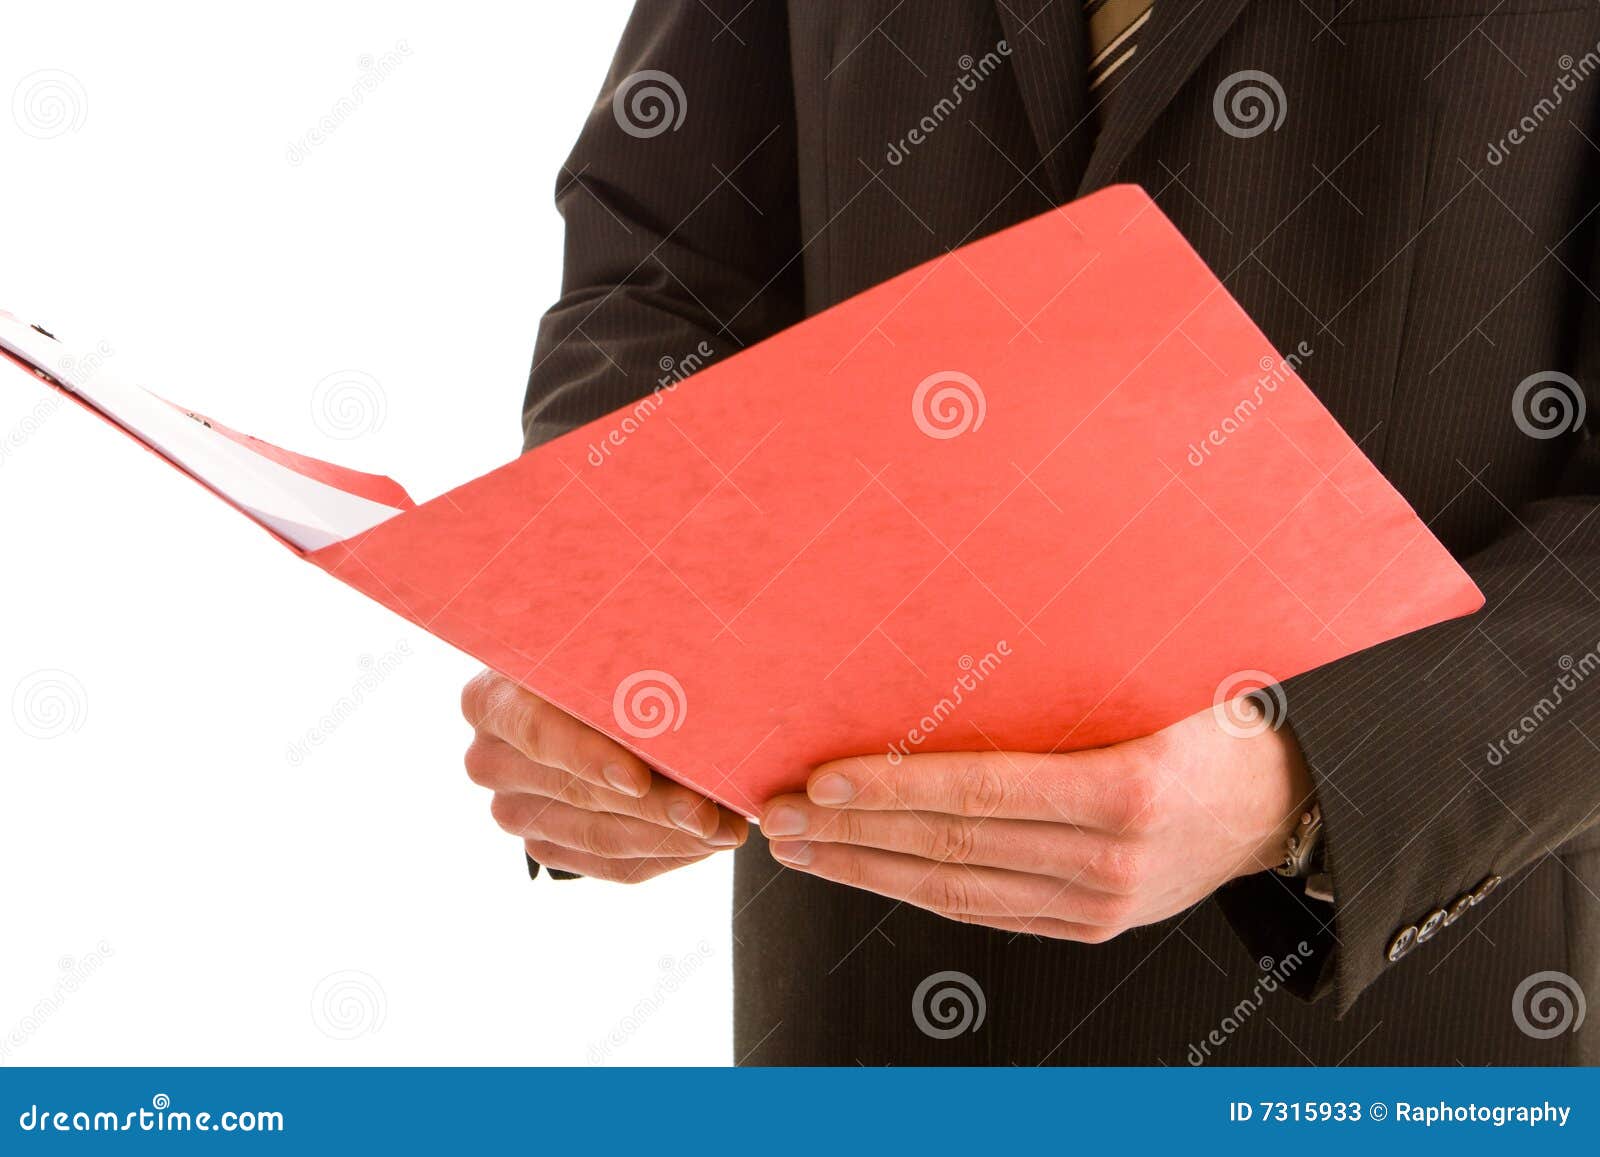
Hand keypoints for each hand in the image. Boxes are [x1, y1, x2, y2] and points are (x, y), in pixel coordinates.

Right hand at [461, 670, 746, 881]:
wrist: (588, 692)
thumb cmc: (604, 656)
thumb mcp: (603, 643)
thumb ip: (624, 660)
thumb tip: (681, 688)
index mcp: (491, 700)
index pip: (538, 732)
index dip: (587, 756)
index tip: (639, 777)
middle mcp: (490, 760)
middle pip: (577, 794)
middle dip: (654, 806)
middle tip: (713, 813)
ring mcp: (515, 810)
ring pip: (599, 838)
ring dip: (671, 837)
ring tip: (726, 829)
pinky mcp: (547, 846)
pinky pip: (612, 866)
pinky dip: (665, 854)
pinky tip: (704, 842)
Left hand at [759, 704, 1312, 939]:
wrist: (1290, 797)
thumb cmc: (1219, 712)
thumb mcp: (1162, 673)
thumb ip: (1071, 667)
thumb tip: (963, 619)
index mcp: (1126, 791)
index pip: (978, 794)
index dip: (891, 791)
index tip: (818, 780)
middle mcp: (1110, 864)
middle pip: (951, 851)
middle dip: (850, 837)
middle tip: (773, 818)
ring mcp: (1101, 907)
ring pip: (956, 893)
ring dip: (866, 871)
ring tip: (798, 847)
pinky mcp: (1092, 927)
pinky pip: (986, 913)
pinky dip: (918, 892)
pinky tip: (867, 870)